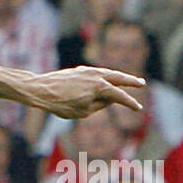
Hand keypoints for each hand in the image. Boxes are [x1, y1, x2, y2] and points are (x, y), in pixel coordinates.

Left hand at [26, 66, 145, 119]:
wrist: (41, 90)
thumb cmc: (61, 104)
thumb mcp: (83, 111)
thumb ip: (99, 105)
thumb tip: (110, 99)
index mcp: (100, 87)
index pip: (120, 96)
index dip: (130, 103)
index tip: (138, 109)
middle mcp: (96, 75)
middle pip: (118, 78)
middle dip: (131, 81)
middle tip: (141, 83)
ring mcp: (87, 71)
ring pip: (108, 73)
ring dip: (118, 77)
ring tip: (126, 80)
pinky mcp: (79, 71)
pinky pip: (97, 73)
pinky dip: (105, 76)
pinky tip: (106, 79)